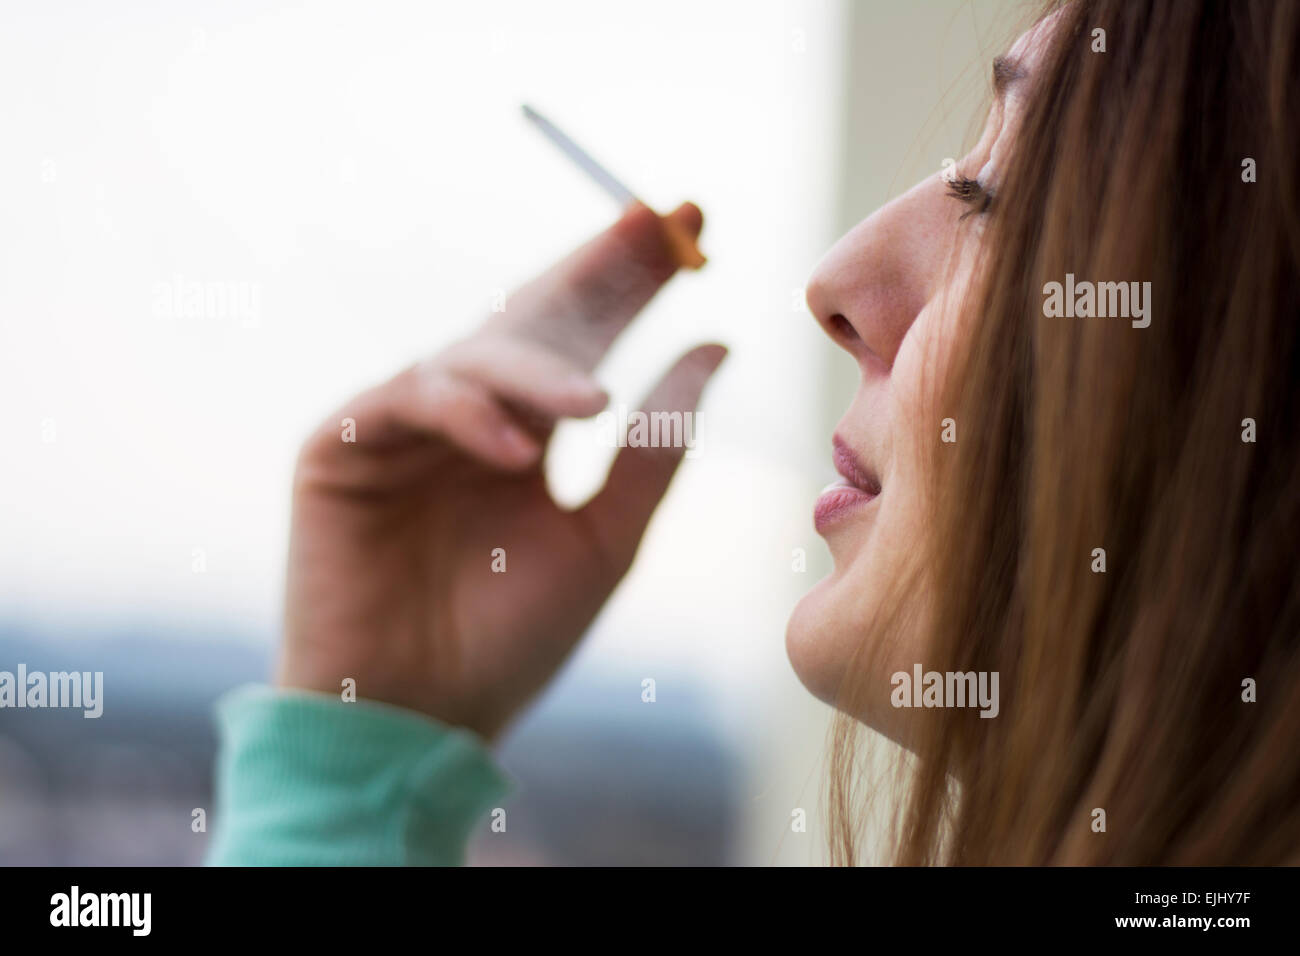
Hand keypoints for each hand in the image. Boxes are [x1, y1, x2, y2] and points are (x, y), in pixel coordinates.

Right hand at [276, 201, 725, 739]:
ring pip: (472, 357)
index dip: (633, 279)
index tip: (692, 222)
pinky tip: (513, 448)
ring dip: (534, 369)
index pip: (584, 336)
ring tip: (589, 404)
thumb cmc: (513, 639)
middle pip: (534, 317)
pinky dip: (463, 416)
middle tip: (657, 218)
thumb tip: (718, 344)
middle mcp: (469, 418)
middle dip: (595, 269)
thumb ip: (654, 446)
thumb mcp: (607, 538)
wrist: (419, 720)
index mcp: (527, 435)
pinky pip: (407, 404)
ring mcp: (404, 428)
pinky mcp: (342, 447)